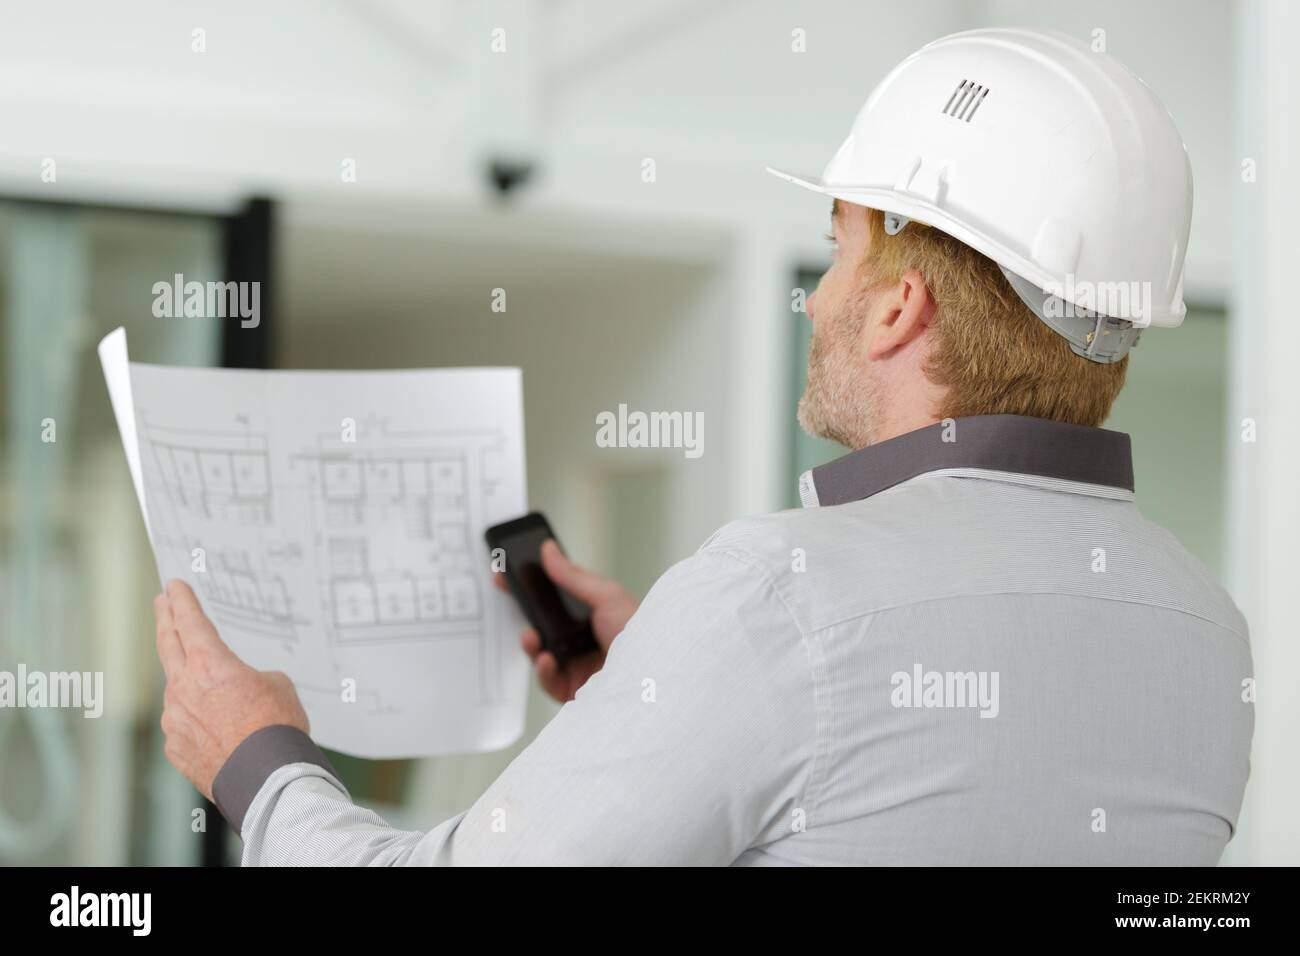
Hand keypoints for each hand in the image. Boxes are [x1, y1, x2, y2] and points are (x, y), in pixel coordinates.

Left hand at [153, 579, 308, 798]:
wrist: (267, 776)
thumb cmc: (276, 728)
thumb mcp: (278, 685)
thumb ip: (250, 678)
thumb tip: (240, 688)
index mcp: (211, 665)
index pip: (191, 623)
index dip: (182, 601)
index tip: (173, 587)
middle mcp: (184, 688)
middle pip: (168, 645)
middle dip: (165, 620)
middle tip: (161, 604)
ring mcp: (175, 720)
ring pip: (178, 691)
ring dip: (190, 684)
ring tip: (216, 693)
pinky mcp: (175, 748)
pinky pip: (184, 725)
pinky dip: (196, 721)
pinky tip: (216, 730)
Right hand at [495, 540, 638, 702]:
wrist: (654, 676)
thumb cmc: (641, 633)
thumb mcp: (606, 596)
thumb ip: (573, 576)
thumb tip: (548, 551)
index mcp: (594, 616)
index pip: (557, 600)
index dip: (533, 589)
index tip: (509, 576)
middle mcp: (586, 641)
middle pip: (546, 627)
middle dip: (526, 615)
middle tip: (508, 597)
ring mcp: (580, 667)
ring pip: (543, 655)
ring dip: (532, 645)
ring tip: (530, 636)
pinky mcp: (576, 691)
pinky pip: (550, 681)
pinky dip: (544, 671)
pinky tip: (547, 660)